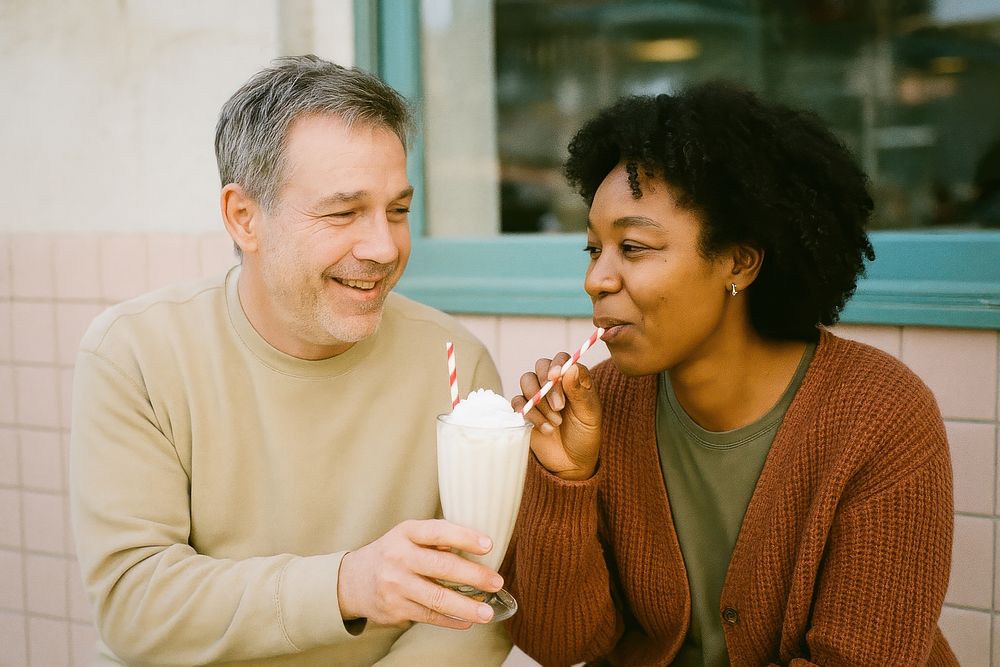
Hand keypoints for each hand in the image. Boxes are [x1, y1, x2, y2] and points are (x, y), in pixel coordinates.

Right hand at [337, 519, 502, 628]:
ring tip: (487, 612)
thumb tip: (479, 548)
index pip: (438, 532)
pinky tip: (467, 621)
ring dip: (466, 607)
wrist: (353, 580)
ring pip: (437, 598)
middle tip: (496, 582)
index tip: (489, 546)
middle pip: (441, 567)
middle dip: (473, 575)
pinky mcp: (394, 608)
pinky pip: (429, 616)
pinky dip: (451, 620)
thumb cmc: (393, 553)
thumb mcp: (408, 536)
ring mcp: (395, 585)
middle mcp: (399, 557)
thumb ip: (436, 540)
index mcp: (406, 533)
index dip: (464, 537)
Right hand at [512, 353, 601, 480]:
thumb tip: (571, 368)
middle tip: (559, 407)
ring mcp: (537, 396)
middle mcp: (553, 383)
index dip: (557, 364)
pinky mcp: (524, 410)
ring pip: (527, 380)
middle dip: (547, 385)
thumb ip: (580, 391)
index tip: (555, 376)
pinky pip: (517, 402)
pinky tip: (546, 429)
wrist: (572, 462)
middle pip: (540, 366)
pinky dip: (530, 414)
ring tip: (556, 422)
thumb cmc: (585, 435)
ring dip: (540, 401)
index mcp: (573, 379)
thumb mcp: (589, 415)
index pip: (562, 360)